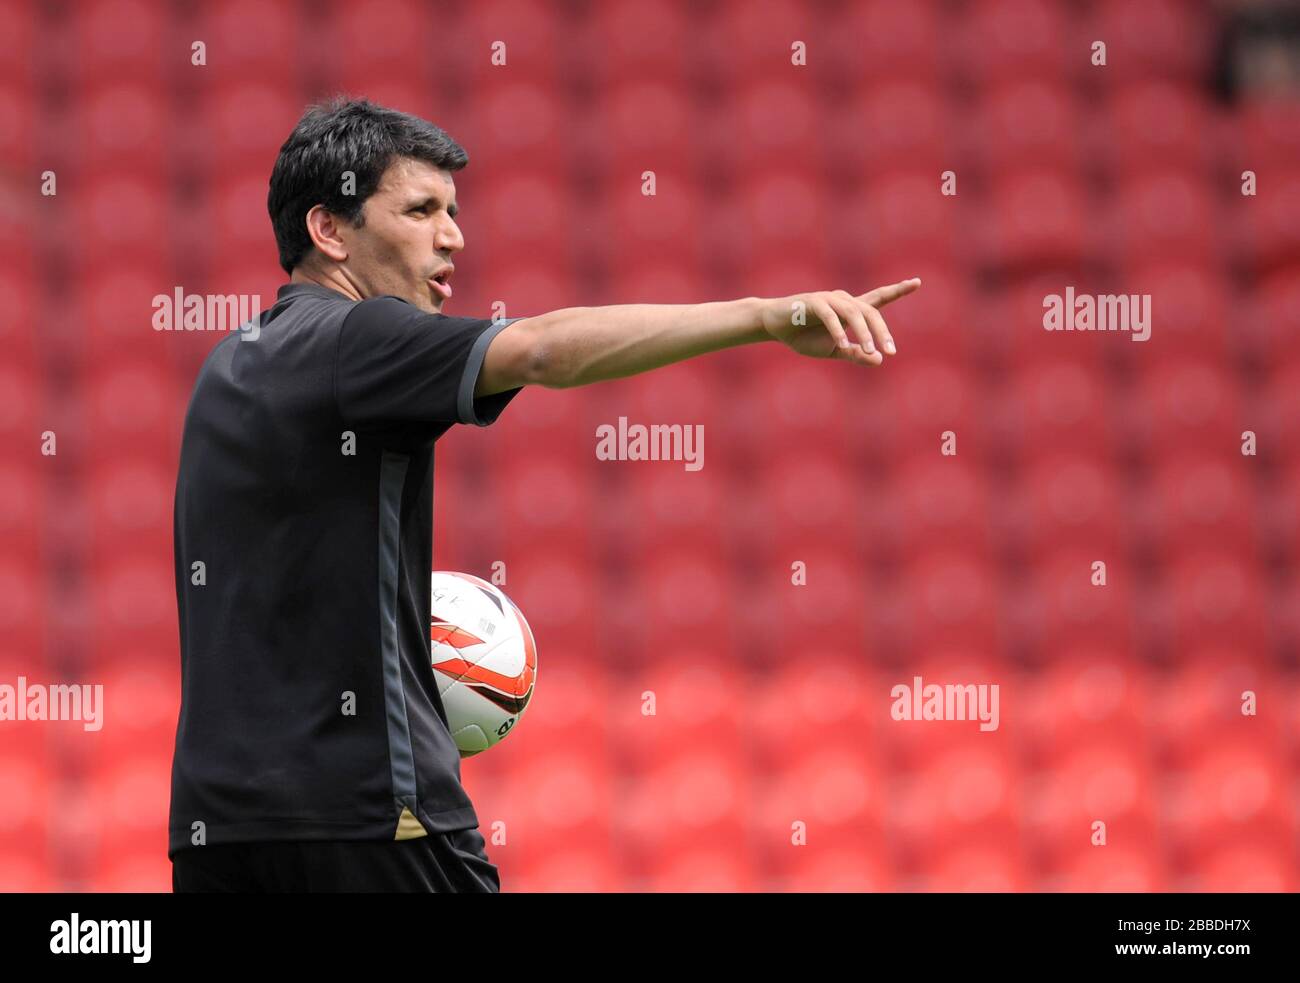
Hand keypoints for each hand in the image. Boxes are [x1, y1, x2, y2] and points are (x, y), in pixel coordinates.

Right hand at [759, 277, 921, 364]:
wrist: (773, 325)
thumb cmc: (802, 336)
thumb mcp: (832, 351)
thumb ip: (854, 354)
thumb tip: (879, 359)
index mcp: (850, 310)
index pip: (878, 298)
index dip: (898, 290)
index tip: (917, 282)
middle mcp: (843, 300)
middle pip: (871, 311)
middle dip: (882, 331)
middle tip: (891, 351)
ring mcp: (828, 299)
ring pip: (854, 312)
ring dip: (864, 332)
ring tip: (870, 350)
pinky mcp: (812, 302)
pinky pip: (830, 316)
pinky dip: (837, 330)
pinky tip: (842, 344)